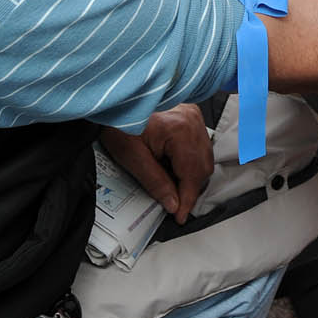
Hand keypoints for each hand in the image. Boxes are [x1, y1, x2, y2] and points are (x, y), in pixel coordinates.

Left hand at [100, 105, 212, 224]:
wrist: (113, 102)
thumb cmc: (117, 122)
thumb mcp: (132, 158)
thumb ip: (156, 183)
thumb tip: (173, 203)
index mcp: (180, 129)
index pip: (192, 174)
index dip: (187, 199)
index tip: (181, 215)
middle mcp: (192, 120)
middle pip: (203, 166)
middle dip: (189, 187)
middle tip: (174, 203)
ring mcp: (193, 116)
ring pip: (203, 157)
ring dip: (190, 174)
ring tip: (170, 182)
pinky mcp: (190, 116)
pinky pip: (198, 145)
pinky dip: (189, 160)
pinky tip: (172, 165)